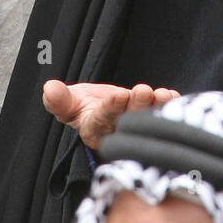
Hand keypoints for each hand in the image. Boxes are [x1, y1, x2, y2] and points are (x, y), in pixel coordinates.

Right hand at [42, 80, 180, 148]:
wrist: (105, 109)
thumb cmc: (85, 106)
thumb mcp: (69, 102)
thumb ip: (59, 99)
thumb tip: (50, 88)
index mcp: (93, 130)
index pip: (101, 121)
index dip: (110, 109)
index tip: (119, 94)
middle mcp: (117, 134)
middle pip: (128, 122)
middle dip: (137, 106)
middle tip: (144, 91)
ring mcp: (137, 132)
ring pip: (147, 121)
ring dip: (155, 106)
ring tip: (160, 93)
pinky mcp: (153, 127)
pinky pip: (163, 119)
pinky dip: (169, 107)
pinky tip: (172, 96)